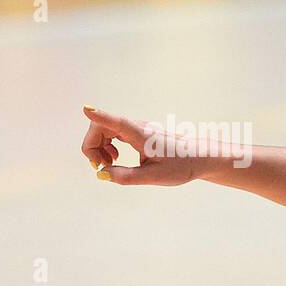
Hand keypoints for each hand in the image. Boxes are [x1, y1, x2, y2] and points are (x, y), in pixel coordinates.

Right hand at [80, 105, 201, 185]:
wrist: (200, 157)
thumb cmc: (181, 166)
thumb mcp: (154, 177)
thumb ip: (126, 177)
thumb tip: (101, 173)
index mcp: (142, 135)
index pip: (116, 122)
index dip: (98, 116)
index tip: (86, 109)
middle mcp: (137, 127)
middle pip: (101, 127)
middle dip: (92, 146)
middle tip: (100, 166)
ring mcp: (136, 128)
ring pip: (104, 129)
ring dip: (98, 147)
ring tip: (109, 164)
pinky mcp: (137, 132)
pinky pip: (112, 132)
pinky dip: (107, 145)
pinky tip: (115, 158)